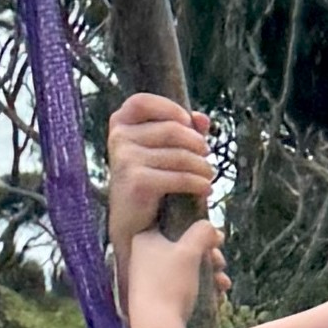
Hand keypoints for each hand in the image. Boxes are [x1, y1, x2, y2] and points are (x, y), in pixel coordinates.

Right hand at [106, 93, 213, 252]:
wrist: (133, 225)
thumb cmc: (150, 181)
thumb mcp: (162, 151)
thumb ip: (181, 131)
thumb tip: (202, 118)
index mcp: (119, 124)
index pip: (142, 102)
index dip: (170, 108)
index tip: (189, 123)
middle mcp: (118, 138)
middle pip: (172, 129)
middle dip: (197, 144)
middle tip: (207, 157)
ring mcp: (124, 159)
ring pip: (180, 155)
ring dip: (202, 167)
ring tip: (208, 176)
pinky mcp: (136, 181)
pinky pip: (179, 176)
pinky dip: (198, 183)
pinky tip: (206, 189)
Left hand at [125, 212, 223, 327]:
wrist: (156, 327)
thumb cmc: (170, 284)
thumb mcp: (190, 251)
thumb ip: (203, 231)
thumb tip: (210, 228)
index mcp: (145, 238)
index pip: (177, 224)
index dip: (200, 231)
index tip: (218, 241)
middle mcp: (143, 255)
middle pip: (184, 247)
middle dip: (210, 256)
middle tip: (221, 264)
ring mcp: (148, 277)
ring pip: (187, 268)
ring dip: (210, 273)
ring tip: (223, 285)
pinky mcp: (156, 296)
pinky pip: (182, 285)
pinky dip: (200, 288)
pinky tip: (217, 296)